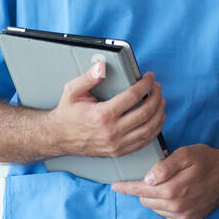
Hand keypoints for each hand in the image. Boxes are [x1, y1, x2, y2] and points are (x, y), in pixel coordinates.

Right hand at [48, 60, 164, 158]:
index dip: (146, 84)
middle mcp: (111, 132)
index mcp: (102, 115)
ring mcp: (116, 144)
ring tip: (161, 100)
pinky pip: (145, 141)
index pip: (133, 96)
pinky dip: (155, 129)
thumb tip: (101, 66)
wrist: (58, 138)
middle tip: (157, 87)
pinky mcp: (119, 152)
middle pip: (146, 112)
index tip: (150, 77)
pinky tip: (157, 118)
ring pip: (149, 129)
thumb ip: (88, 78)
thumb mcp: (72, 91)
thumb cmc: (67, 113)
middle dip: (156, 97)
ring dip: (159, 112)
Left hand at [112, 142, 218, 218]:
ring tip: (168, 185)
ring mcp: (184, 215)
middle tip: (152, 178)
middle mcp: (177, 206)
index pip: (140, 190)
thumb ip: (165, 166)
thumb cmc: (208, 160)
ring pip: (156, 208)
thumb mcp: (186, 154)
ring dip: (155, 198)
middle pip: (145, 200)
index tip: (115, 185)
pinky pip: (168, 215)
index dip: (126, 187)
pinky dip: (167, 206)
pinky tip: (176, 195)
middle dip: (143, 190)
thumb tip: (147, 178)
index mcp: (173, 189)